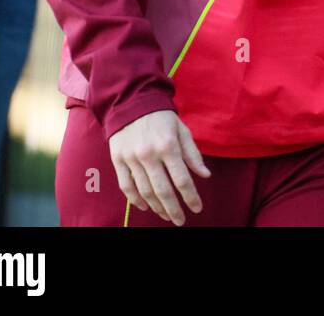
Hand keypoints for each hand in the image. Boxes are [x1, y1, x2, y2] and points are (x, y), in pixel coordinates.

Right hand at [108, 109, 209, 225]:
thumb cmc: (162, 118)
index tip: (197, 209)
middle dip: (174, 209)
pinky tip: (146, 207)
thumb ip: (193, 154)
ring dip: (157, 207)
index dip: (191, 197)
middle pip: (163, 190)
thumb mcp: (182, 131)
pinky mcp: (118, 160)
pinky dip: (136, 200)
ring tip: (167, 215)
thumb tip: (205, 175)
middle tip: (181, 220)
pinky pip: (127, 186)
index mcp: (168, 146)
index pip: (182, 179)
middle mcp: (149, 154)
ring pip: (145, 191)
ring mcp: (131, 158)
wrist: (132, 102)